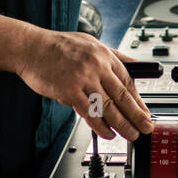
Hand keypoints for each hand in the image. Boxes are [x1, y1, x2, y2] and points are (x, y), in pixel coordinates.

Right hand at [14, 30, 155, 140]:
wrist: (31, 48)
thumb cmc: (58, 46)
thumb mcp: (90, 43)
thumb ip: (113, 55)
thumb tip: (134, 66)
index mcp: (104, 55)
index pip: (128, 81)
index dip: (139, 100)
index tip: (145, 112)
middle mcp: (96, 67)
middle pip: (122, 97)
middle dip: (137, 115)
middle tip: (146, 127)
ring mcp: (83, 79)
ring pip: (108, 107)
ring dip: (122, 125)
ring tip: (131, 135)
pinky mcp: (69, 91)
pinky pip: (89, 113)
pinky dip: (100, 126)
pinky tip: (108, 134)